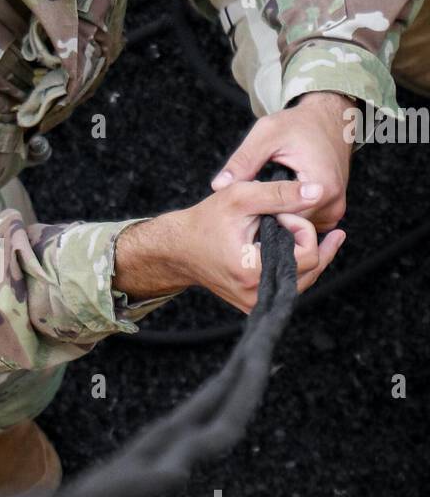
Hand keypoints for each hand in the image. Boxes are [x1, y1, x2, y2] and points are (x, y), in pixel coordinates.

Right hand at [172, 178, 345, 314]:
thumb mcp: (241, 197)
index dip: (303, 229)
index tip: (282, 213)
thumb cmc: (205, 221)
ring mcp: (254, 303)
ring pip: (305, 279)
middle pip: (312, 270)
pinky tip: (292, 245)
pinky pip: (288, 286)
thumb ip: (281, 193)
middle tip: (287, 218)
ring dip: (304, 252)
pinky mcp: (253, 304)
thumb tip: (318, 192)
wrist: (179, 248)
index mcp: (252, 272)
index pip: (309, 255)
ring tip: (295, 227)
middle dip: (305, 239)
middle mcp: (255, 295)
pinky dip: (294, 265)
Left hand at [209, 92, 354, 231]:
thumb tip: (218, 186)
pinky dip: (288, 214)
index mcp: (322, 188)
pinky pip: (304, 221)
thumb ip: (243, 161)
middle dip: (266, 213)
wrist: (330, 120)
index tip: (242, 200)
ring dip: (277, 215)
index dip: (257, 211)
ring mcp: (334, 211)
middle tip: (249, 197)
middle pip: (290, 226)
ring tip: (262, 197)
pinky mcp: (332, 211)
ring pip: (296, 227)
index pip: (282, 219)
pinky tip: (276, 200)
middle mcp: (333, 204)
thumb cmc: (298, 124)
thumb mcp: (266, 135)